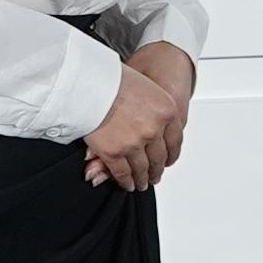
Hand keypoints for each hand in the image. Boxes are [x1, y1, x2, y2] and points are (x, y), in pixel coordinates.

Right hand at [82, 39, 193, 189]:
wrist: (88, 79)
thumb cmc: (111, 78)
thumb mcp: (146, 88)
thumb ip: (154, 110)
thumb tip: (154, 131)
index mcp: (167, 110)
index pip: (175, 140)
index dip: (171, 154)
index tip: (168, 160)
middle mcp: (155, 129)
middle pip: (160, 157)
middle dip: (157, 170)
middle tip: (155, 175)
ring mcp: (135, 142)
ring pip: (142, 169)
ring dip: (142, 179)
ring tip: (141, 183)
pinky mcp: (114, 153)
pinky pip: (123, 173)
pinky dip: (125, 181)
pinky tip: (127, 184)